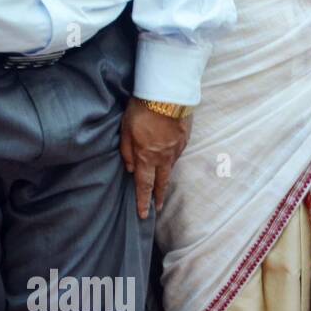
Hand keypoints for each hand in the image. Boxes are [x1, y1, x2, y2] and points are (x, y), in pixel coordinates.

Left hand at [120, 98, 191, 219]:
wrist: (169, 95)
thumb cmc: (143, 110)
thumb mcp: (126, 129)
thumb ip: (126, 151)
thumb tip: (129, 168)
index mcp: (146, 157)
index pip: (144, 185)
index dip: (143, 201)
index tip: (144, 215)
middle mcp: (163, 158)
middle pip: (160, 183)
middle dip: (158, 198)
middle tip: (157, 209)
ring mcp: (176, 151)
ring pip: (169, 170)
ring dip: (165, 182)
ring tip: (162, 189)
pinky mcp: (184, 141)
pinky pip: (176, 156)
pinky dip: (171, 162)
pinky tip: (168, 160)